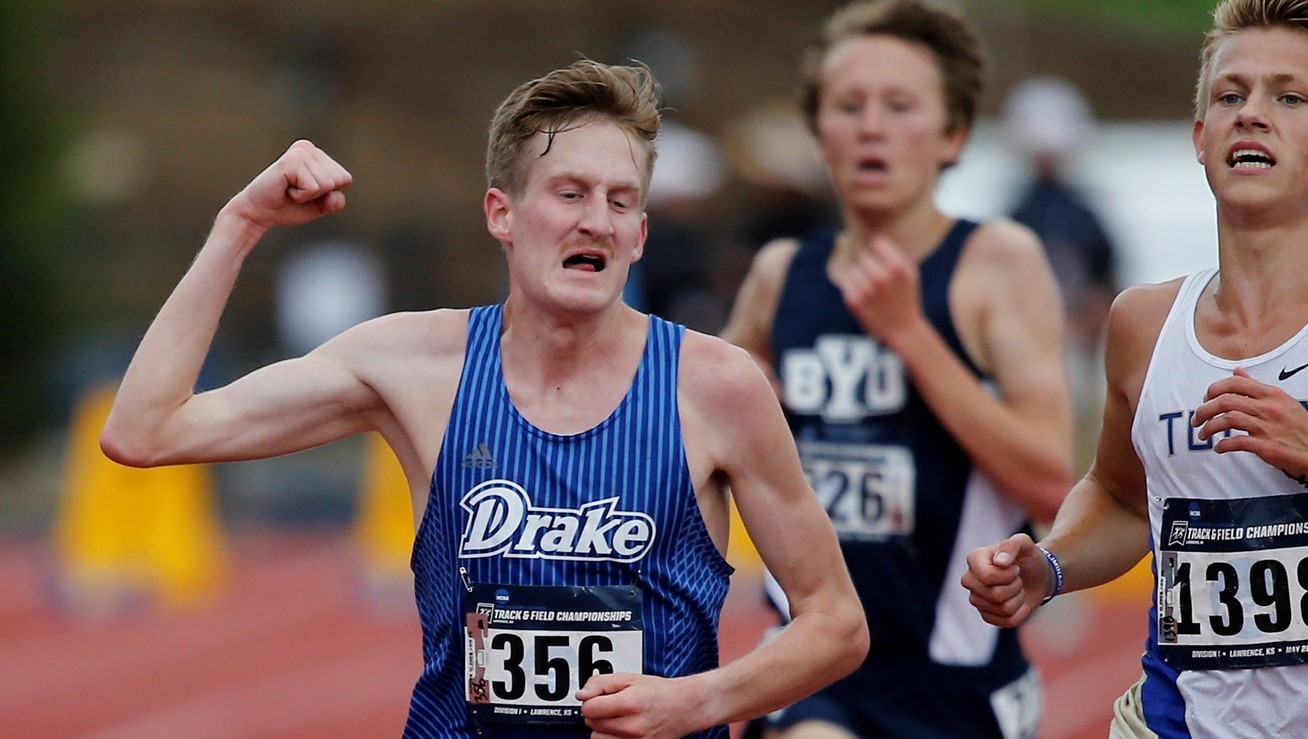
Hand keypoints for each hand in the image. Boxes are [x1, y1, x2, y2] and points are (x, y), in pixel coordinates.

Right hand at [224, 139, 351, 231]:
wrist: (259, 213)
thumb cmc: (289, 206)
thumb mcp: (320, 205)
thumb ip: (335, 200)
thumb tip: (333, 193)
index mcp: (317, 154)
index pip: (345, 179)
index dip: (328, 194)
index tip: (306, 192)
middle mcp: (309, 148)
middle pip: (339, 180)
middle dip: (320, 194)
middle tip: (297, 191)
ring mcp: (300, 152)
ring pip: (327, 184)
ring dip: (309, 195)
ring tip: (290, 189)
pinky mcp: (291, 161)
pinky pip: (313, 187)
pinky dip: (301, 196)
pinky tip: (286, 188)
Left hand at [578, 672, 694, 738]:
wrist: (684, 707)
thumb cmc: (658, 691)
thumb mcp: (629, 678)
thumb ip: (601, 683)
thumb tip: (581, 695)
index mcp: (629, 704)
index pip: (588, 708)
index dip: (590, 700)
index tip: (599, 697)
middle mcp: (632, 727)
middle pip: (591, 724)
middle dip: (597, 713)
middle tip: (612, 705)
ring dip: (602, 728)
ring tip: (617, 718)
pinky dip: (612, 738)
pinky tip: (622, 729)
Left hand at [837, 235, 922, 346]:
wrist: (903, 330)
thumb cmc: (907, 298)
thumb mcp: (910, 274)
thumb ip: (895, 254)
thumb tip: (875, 238)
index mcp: (898, 268)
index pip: (877, 243)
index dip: (877, 250)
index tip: (880, 259)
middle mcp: (881, 277)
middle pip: (863, 258)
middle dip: (868, 266)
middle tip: (877, 279)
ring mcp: (866, 289)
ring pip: (854, 271)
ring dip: (860, 277)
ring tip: (871, 290)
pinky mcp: (854, 301)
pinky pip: (847, 285)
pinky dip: (853, 289)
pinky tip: (865, 298)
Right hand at [961, 533, 1048, 627]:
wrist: (1037, 575)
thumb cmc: (1028, 557)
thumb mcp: (1025, 544)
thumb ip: (1011, 545)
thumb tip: (999, 563)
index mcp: (974, 559)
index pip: (986, 577)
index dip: (1008, 576)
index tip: (1015, 568)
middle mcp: (970, 579)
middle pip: (995, 595)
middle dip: (1015, 587)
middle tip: (1018, 579)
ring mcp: (977, 599)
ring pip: (1003, 609)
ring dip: (1019, 599)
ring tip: (1018, 588)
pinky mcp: (987, 615)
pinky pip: (1008, 622)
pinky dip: (1021, 612)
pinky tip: (1018, 602)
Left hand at [1194, 367, 1307, 484]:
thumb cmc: (1298, 425)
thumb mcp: (1281, 400)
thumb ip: (1256, 387)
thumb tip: (1238, 372)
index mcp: (1271, 394)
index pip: (1234, 383)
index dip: (1214, 389)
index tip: (1205, 398)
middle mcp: (1268, 408)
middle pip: (1225, 401)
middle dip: (1204, 410)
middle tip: (1197, 419)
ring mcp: (1267, 427)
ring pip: (1227, 420)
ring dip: (1209, 427)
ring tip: (1203, 434)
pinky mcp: (1267, 447)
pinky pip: (1237, 443)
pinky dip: (1223, 445)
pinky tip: (1218, 447)